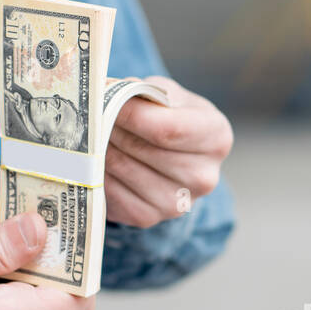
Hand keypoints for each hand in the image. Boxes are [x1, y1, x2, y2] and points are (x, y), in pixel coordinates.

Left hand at [104, 75, 232, 228]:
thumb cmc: (171, 118)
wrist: (174, 159)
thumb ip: (143, 93)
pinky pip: (111, 190)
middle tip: (93, 112)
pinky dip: (98, 170)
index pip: (167, 129)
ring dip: (100, 146)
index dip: (129, 113)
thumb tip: (106, 92)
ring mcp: (177, 203)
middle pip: (142, 148)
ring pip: (122, 167)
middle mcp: (204, 176)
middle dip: (110, 126)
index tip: (104, 97)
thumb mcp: (167, 96)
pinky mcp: (148, 217)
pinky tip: (98, 156)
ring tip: (94, 131)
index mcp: (217, 138)